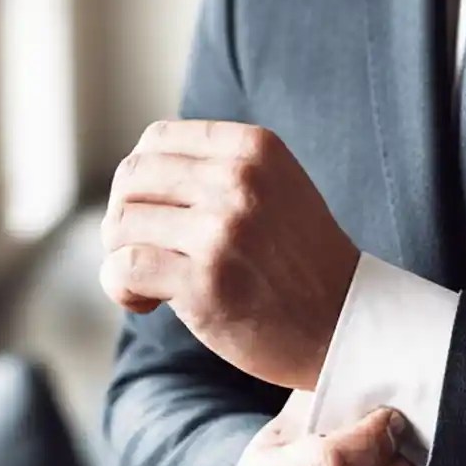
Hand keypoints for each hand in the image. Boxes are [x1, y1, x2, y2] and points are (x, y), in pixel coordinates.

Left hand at [99, 120, 360, 390]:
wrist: (346, 325)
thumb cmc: (301, 264)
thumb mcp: (275, 189)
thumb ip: (218, 170)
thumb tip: (134, 174)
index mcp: (254, 148)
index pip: (157, 139)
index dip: (140, 179)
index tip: (156, 213)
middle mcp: (239, 180)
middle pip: (132, 177)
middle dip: (124, 216)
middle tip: (144, 249)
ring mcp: (222, 231)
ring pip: (122, 223)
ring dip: (121, 255)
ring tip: (149, 281)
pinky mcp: (206, 281)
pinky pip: (125, 268)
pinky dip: (120, 286)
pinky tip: (147, 302)